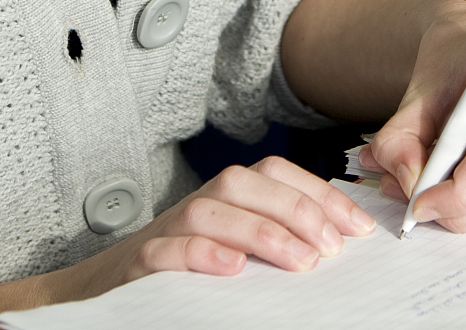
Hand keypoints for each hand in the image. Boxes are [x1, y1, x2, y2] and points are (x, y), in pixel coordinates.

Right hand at [43, 157, 377, 299]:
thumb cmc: (187, 273)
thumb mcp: (237, 250)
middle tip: (332, 249)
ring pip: (211, 209)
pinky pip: (168, 249)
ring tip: (300, 262)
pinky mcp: (140, 262)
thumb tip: (341, 240)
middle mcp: (199, 204)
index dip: (322, 195)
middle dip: (298, 209)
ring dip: (261, 232)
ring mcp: (167, 230)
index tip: (359, 229)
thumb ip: (277, 237)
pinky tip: (233, 269)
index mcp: (228, 197)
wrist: (106, 291)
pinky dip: (201, 254)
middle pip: (248, 182)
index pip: (278, 174)